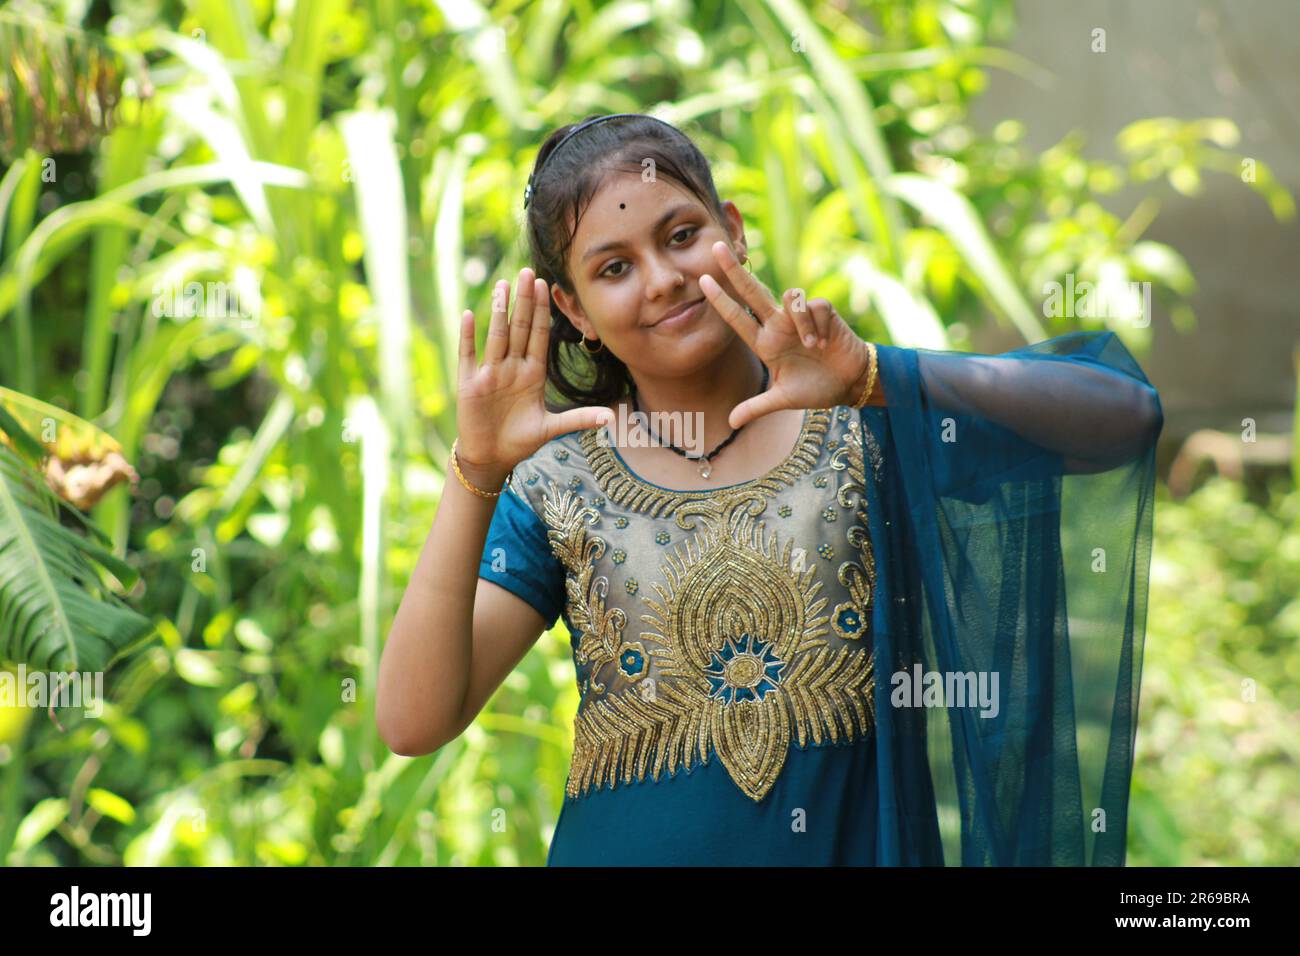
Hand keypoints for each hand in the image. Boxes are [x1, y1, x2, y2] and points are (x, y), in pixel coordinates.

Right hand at [456, 268, 613, 478]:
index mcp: (532, 374)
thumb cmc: (520, 440)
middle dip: (524, 301)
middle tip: (527, 272)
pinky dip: (468, 337)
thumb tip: (611, 418)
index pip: (539, 336)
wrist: (491, 457)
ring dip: (499, 311)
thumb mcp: (552, 428)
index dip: (542, 311)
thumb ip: (579, 419)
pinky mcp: (469, 385)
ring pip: (496, 336)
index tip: (546, 285)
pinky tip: (469, 314)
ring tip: (503, 286)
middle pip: (519, 328)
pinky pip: (468, 356)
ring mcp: (490, 374)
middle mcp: (511, 368)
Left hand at [700, 241, 874, 429]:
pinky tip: (824, 342)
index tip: (702, 282)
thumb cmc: (817, 388)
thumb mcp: (784, 399)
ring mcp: (799, 317)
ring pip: (787, 296)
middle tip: (716, 247)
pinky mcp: (822, 311)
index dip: (720, 301)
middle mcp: (778, 325)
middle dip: (734, 270)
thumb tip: (731, 423)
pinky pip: (812, 307)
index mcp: (765, 343)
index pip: (737, 318)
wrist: (851, 383)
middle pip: (752, 291)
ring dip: (799, 321)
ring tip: (813, 348)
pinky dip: (816, 325)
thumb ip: (757, 407)